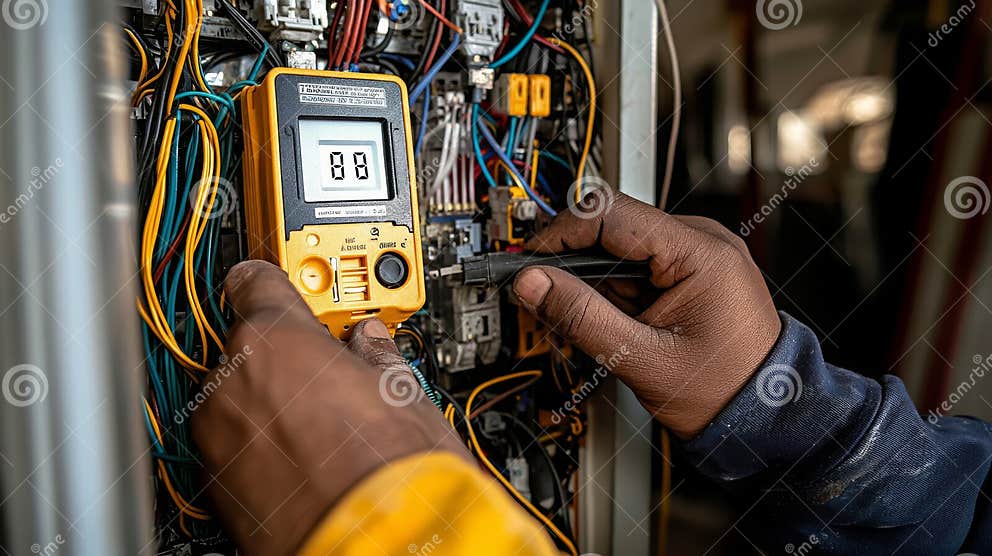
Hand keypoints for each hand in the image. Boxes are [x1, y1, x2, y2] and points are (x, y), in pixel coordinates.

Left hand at [192, 261, 467, 555]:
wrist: (373, 549)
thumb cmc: (389, 474)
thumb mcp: (402, 392)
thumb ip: (375, 353)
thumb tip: (371, 344)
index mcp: (275, 337)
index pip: (256, 280)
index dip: (278, 282)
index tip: (290, 290)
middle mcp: (231, 378)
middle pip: (247, 342)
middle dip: (282, 354)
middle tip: (325, 375)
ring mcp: (216, 433)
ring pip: (235, 394)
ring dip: (266, 400)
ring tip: (317, 427)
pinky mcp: (212, 481)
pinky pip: (231, 440)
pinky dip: (256, 442)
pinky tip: (300, 457)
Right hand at [513, 193, 780, 438]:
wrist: (762, 416)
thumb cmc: (722, 392)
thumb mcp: (640, 358)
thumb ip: (581, 316)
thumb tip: (533, 284)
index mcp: (701, 251)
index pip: (610, 213)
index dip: (559, 234)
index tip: (529, 261)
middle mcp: (702, 241)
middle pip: (611, 229)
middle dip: (573, 269)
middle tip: (548, 304)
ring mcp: (697, 255)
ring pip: (618, 251)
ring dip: (592, 287)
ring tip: (586, 329)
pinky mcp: (689, 272)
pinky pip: (635, 268)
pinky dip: (612, 295)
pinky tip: (609, 326)